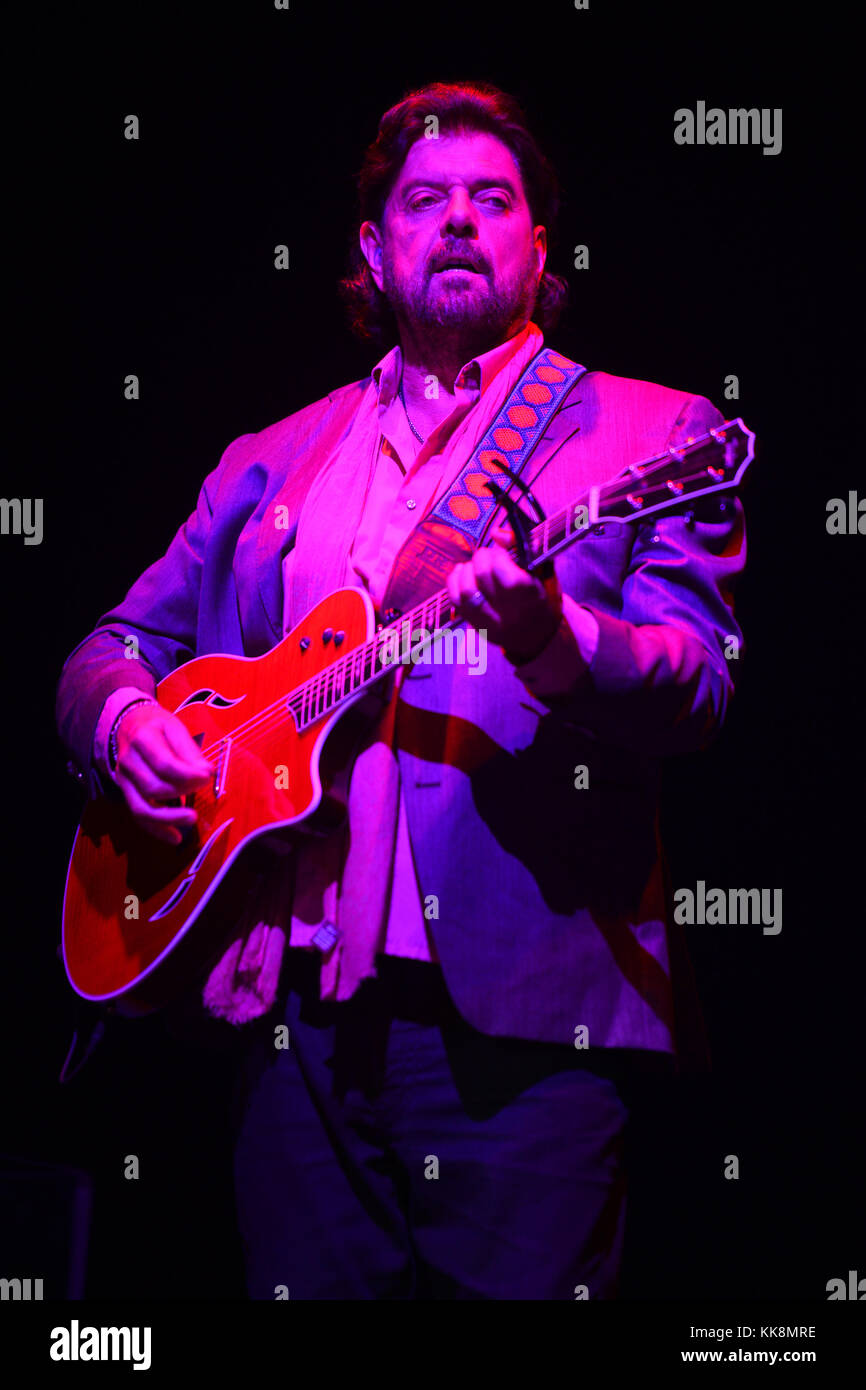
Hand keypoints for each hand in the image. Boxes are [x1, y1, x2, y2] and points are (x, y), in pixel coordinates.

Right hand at [112, 703, 212, 844]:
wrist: (129, 724)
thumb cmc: (157, 726)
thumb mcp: (175, 727)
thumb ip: (190, 751)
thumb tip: (206, 772)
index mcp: (142, 739)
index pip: (164, 764)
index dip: (187, 775)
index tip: (207, 777)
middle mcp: (128, 761)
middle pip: (154, 787)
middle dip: (182, 792)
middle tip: (202, 787)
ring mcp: (124, 780)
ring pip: (142, 807)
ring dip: (169, 818)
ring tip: (192, 819)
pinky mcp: (126, 793)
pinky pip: (138, 816)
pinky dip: (156, 830)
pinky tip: (175, 838)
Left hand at [446, 525, 561, 661]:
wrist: (538, 636)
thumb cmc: (543, 597)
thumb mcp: (544, 572)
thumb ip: (524, 548)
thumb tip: (496, 533)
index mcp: (533, 598)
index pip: (508, 577)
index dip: (500, 557)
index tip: (504, 553)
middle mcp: (512, 614)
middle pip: (483, 578)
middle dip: (482, 558)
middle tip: (489, 556)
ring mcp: (492, 623)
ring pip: (467, 592)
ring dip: (467, 570)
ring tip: (476, 566)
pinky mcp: (477, 626)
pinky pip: (456, 602)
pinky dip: (455, 581)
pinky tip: (464, 573)